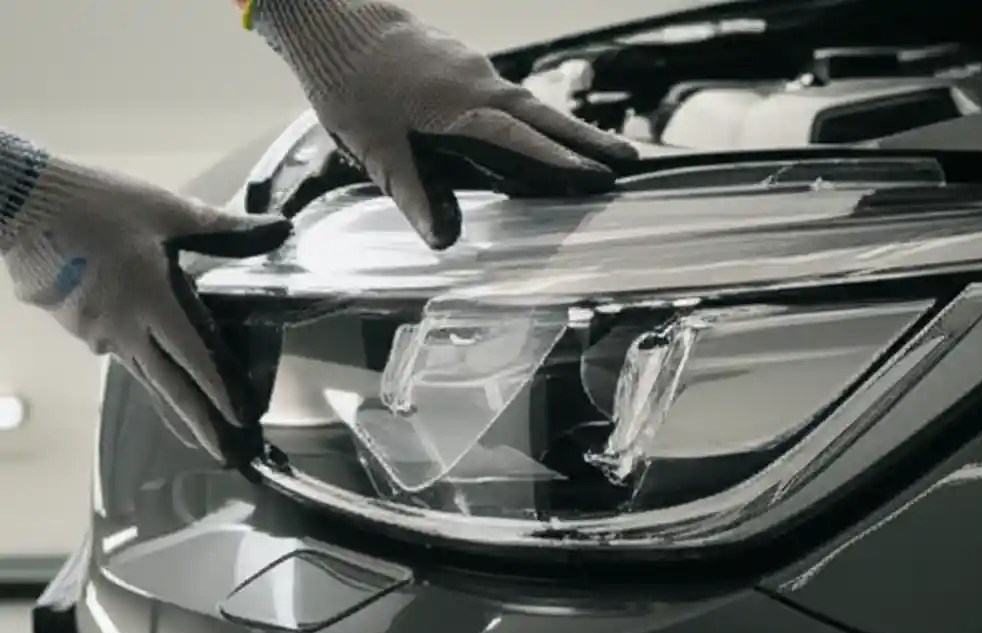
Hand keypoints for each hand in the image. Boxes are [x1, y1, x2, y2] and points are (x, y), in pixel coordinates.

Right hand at [2, 155, 290, 466]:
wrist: (18, 200)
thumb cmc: (96, 204)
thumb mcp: (167, 211)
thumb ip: (224, 229)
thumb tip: (280, 229)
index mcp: (151, 302)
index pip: (193, 358)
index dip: (218, 391)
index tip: (241, 419)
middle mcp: (122, 329)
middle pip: (167, 384)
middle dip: (197, 421)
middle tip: (223, 453)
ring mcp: (93, 332)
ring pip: (140, 371)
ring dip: (168, 396)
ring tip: (194, 422)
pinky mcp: (73, 324)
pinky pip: (115, 349)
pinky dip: (138, 361)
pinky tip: (149, 360)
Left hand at [255, 0, 638, 248]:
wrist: (334, 23)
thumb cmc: (351, 89)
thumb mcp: (376, 153)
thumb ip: (415, 197)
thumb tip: (444, 242)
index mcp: (461, 107)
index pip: (522, 139)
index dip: (560, 160)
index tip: (598, 177)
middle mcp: (478, 84)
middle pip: (544, 117)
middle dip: (588, 141)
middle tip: (630, 161)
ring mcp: (474, 70)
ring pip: (531, 104)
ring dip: (566, 128)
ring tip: (600, 152)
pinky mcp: (464, 66)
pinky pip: (510, 94)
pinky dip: (534, 116)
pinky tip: (539, 132)